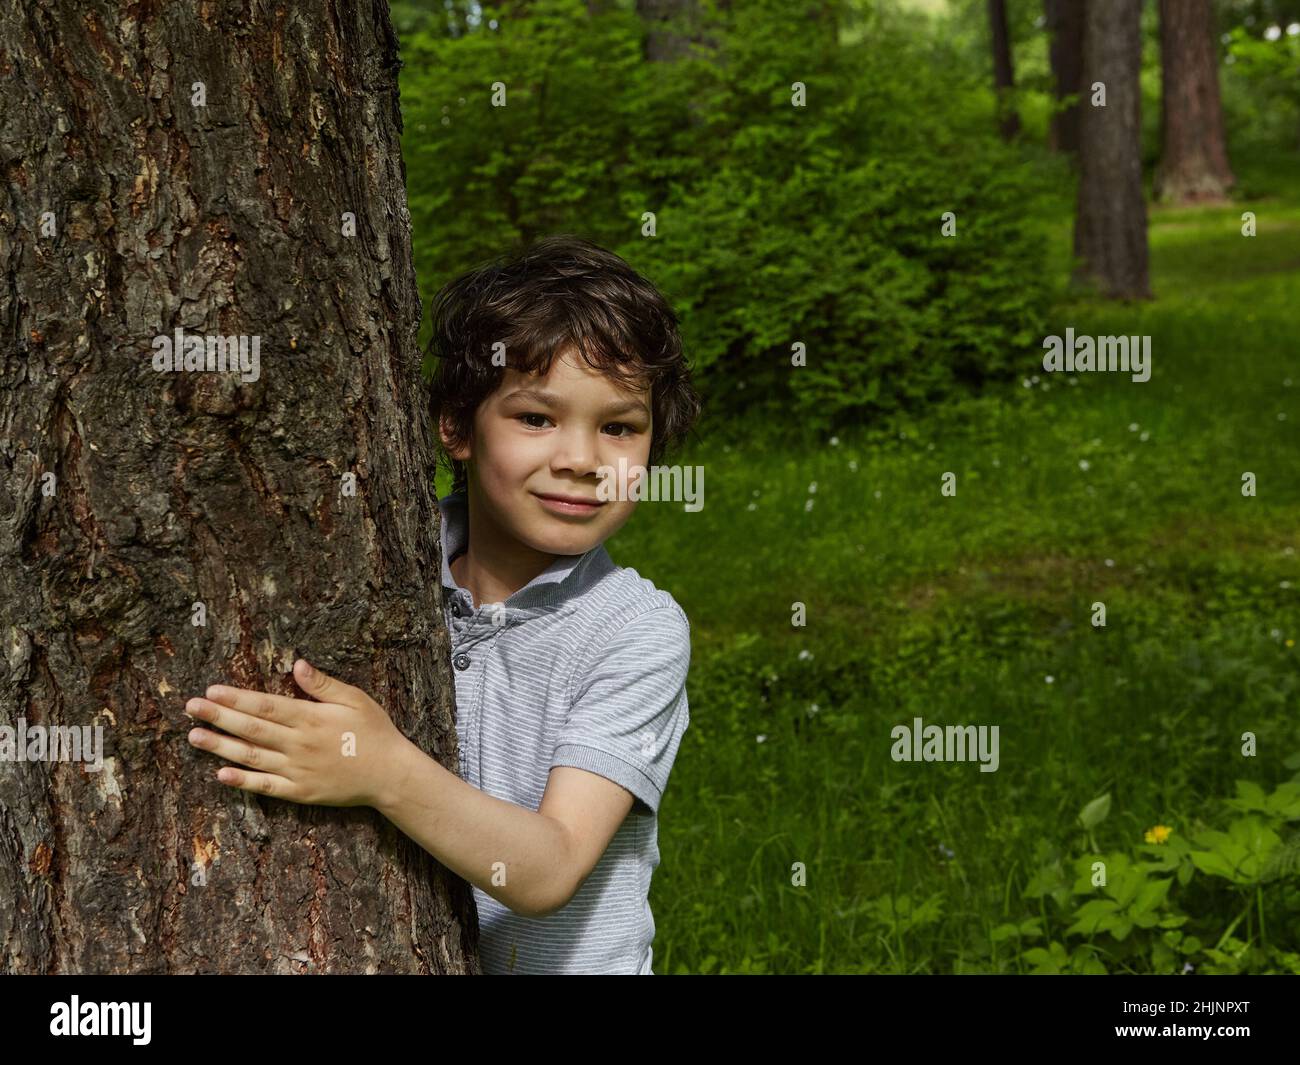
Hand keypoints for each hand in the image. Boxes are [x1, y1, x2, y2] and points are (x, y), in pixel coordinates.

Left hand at [183, 658, 408, 808]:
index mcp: (310, 719)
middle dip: (218, 717)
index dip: (236, 698)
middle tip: (191, 708)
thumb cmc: (375, 732)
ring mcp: (296, 771)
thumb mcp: (355, 699)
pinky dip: (242, 782)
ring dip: (220, 747)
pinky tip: (221, 775)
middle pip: (251, 729)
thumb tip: (296, 664)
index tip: (211, 691)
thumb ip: (323, 685)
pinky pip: (265, 787)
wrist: (390, 774)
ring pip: (250, 757)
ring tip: (194, 737)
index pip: (265, 705)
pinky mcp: (299, 792)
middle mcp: (298, 745)